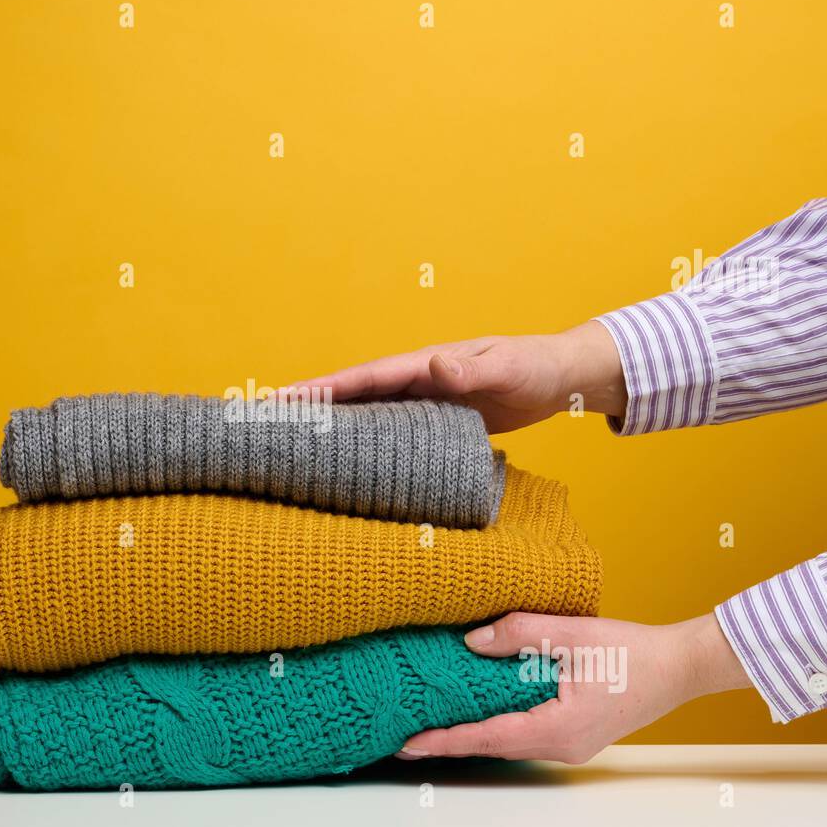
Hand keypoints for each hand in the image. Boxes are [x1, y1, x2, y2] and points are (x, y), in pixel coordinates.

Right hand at [284, 321, 627, 432]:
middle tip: (267, 421)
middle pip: (354, 395)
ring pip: (368, 414)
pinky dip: (366, 442)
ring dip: (333, 425)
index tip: (285, 398)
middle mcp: (416, 379)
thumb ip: (474, 367)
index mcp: (424, 365)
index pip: (364, 378)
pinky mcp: (435, 421)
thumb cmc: (535, 368)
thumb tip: (435, 365)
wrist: (559, 376)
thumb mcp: (508, 368)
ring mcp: (424, 400)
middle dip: (312, 406)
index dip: (324, 389)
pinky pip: (391, 432)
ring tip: (292, 443)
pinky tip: (350, 462)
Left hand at [397, 611, 751, 764]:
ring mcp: (570, 745)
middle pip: (492, 745)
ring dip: (471, 734)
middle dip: (448, 741)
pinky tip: (477, 711)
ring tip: (430, 724)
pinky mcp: (576, 734)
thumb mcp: (573, 634)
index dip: (443, 740)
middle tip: (403, 735)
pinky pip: (525, 733)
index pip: (486, 737)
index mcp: (557, 728)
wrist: (681, 667)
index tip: (406, 743)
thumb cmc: (634, 652)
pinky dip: (496, 725)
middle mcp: (561, 746)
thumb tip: (471, 642)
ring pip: (508, 741)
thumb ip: (520, 634)